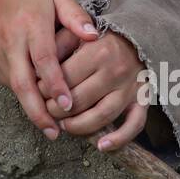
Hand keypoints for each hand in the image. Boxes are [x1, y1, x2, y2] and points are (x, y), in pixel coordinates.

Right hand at [0, 0, 99, 138]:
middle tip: (53, 132)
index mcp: (31, 24)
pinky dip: (20, 92)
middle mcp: (10, 39)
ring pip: (13, 86)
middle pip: (23, 83)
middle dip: (38, 112)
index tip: (67, 105)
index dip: (56, 85)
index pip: (44, 61)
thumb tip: (93, 37)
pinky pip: (5, 79)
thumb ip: (76, 17)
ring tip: (48, 124)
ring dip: (30, 106)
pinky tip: (33, 101)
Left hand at [42, 30, 147, 151]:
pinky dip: (119, 139)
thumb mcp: (79, 32)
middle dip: (57, 110)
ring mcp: (130, 87)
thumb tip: (37, 66)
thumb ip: (59, 44)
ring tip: (65, 125)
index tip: (36, 93)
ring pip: (102, 116)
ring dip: (79, 126)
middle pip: (79, 100)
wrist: (138, 36)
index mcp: (98, 51)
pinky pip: (134, 124)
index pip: (64, 79)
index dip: (45, 90)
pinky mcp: (143, 100)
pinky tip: (102, 146)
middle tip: (47, 111)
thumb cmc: (101, 36)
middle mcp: (115, 71)